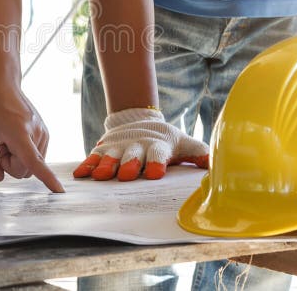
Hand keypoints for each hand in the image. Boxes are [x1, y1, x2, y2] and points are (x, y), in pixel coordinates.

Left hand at [0, 88, 64, 192]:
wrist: (0, 84)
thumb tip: (1, 177)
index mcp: (19, 133)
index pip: (34, 161)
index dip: (46, 178)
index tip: (60, 192)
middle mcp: (36, 133)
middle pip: (25, 170)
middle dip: (9, 164)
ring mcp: (43, 132)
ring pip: (31, 165)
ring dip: (15, 157)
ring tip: (5, 137)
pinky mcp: (45, 132)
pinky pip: (35, 156)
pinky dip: (22, 152)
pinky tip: (13, 136)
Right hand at [74, 108, 208, 181]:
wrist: (141, 121)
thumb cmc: (166, 140)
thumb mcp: (184, 144)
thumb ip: (199, 152)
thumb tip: (215, 164)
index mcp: (158, 145)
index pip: (158, 153)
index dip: (156, 162)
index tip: (155, 174)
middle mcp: (137, 145)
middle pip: (133, 155)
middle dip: (129, 164)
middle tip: (126, 175)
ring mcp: (119, 146)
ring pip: (112, 156)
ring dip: (106, 165)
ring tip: (101, 176)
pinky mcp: (104, 147)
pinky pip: (94, 157)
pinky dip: (87, 164)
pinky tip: (81, 174)